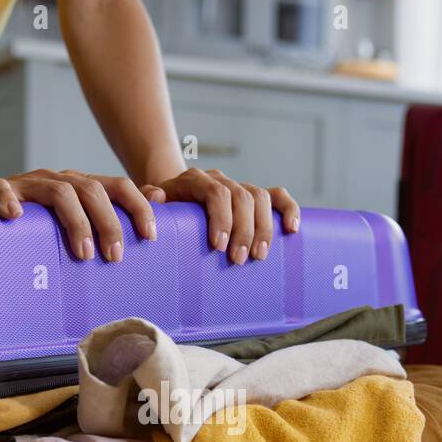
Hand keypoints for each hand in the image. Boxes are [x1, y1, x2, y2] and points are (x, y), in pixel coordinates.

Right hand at [0, 169, 156, 260]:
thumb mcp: (76, 215)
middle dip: (108, 223)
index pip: (118, 187)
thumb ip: (114, 209)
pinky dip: (9, 201)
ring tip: (82, 253)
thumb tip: (158, 198)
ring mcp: (28, 185)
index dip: (137, 207)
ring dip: (75, 221)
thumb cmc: (36, 218)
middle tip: (115, 256)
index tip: (150, 236)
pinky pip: (2, 190)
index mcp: (80, 186)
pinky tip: (15, 217)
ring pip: (59, 192)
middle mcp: (58, 181)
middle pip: (92, 191)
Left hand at [139, 168, 299, 263]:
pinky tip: (292, 229)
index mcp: (195, 180)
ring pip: (260, 197)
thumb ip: (149, 201)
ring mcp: (240, 187)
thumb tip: (156, 199)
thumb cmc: (164, 210)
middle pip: (242, 196)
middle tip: (238, 260)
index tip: (219, 246)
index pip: (215, 192)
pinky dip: (288, 209)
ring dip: (263, 228)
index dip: (221, 218)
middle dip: (243, 230)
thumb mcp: (151, 204)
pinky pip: (277, 196)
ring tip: (259, 256)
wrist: (175, 197)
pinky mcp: (254, 197)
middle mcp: (220, 180)